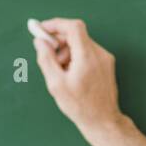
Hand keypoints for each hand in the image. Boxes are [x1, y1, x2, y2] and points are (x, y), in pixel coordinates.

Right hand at [31, 17, 123, 138]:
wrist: (103, 121)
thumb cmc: (80, 106)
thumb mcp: (56, 84)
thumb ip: (46, 59)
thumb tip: (40, 42)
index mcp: (87, 56)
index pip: (72, 27)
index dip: (55, 24)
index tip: (42, 29)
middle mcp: (99, 53)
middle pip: (76, 34)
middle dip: (59, 42)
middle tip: (48, 55)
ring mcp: (105, 58)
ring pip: (81, 44)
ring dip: (67, 52)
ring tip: (61, 72)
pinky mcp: (106, 64)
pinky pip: (88, 52)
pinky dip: (76, 57)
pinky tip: (72, 75)